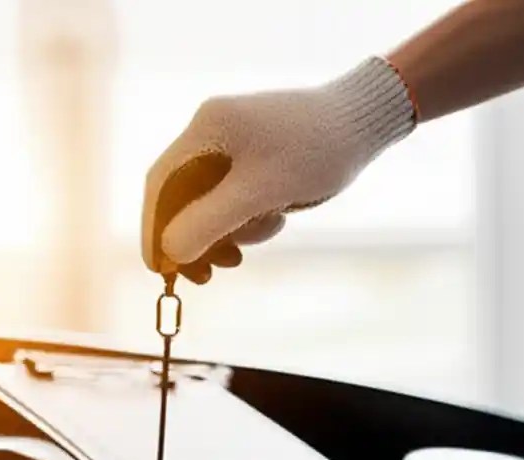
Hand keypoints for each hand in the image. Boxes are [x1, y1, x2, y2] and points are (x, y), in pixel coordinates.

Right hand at [142, 57, 416, 282]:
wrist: (368, 120)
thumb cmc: (317, 151)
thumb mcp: (260, 192)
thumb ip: (210, 222)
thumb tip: (169, 252)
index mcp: (205, 129)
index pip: (160, 186)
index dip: (155, 231)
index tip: (162, 271)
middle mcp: (211, 132)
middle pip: (182, 196)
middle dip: (194, 238)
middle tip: (208, 276)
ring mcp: (232, 143)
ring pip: (209, 201)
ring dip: (225, 233)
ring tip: (246, 251)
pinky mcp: (254, 155)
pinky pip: (233, 196)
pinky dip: (244, 219)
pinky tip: (272, 222)